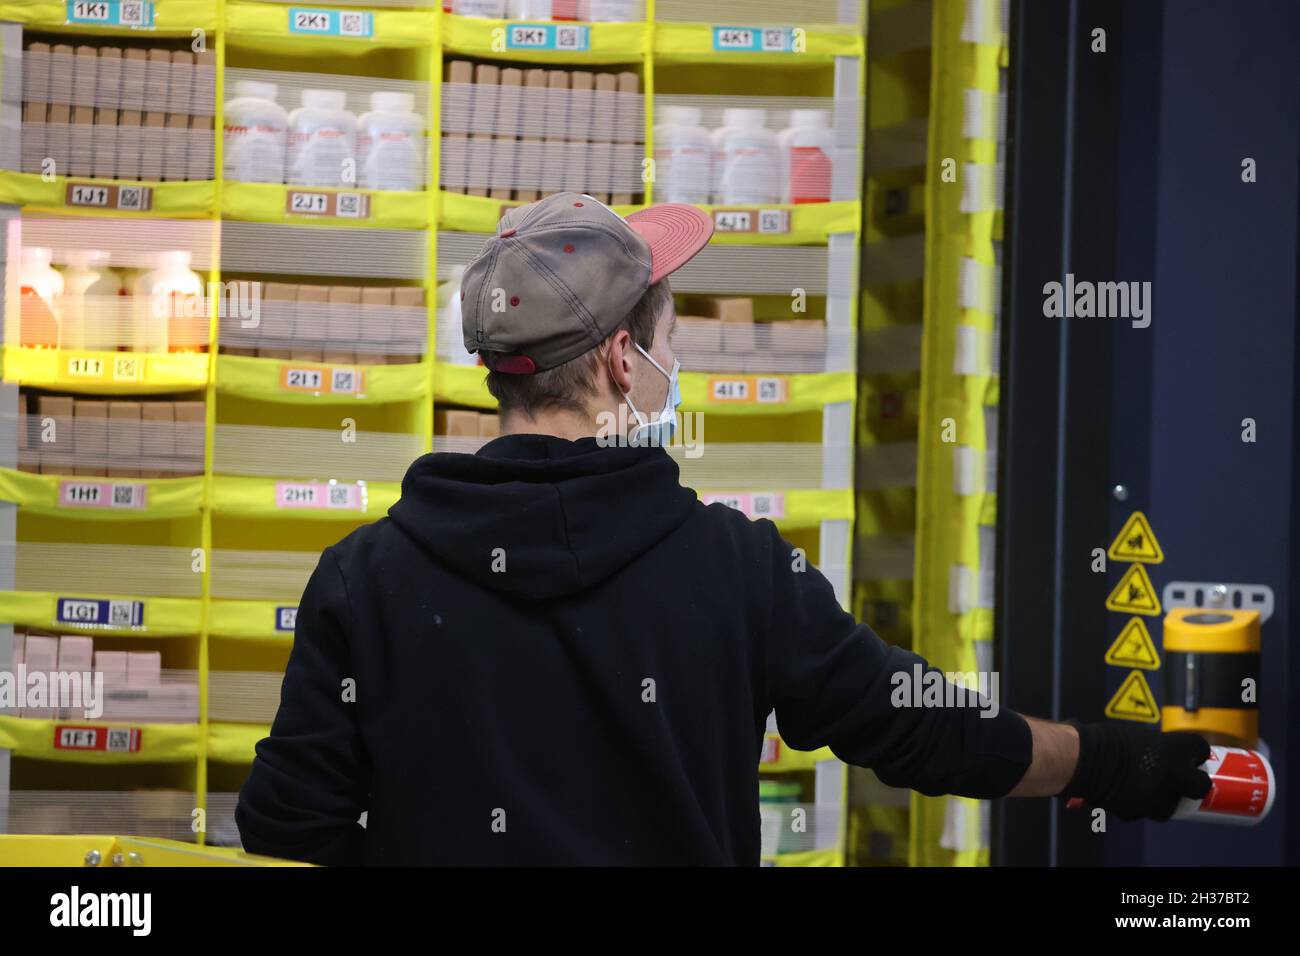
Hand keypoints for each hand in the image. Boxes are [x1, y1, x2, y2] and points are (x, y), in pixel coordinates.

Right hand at [1063, 722, 1211, 820]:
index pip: (1200, 749)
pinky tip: (1130, 792)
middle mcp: (1174, 773)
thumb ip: (1161, 747)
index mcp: (1174, 748)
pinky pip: (1147, 810)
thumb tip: (1168, 755)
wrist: (1081, 759)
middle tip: (1183, 779)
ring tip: (1150, 787)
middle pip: (1200, 784)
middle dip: (1193, 783)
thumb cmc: (1103, 741)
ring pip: (1172, 804)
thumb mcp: (1140, 735)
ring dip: (1165, 797)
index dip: (1194, 754)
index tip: (1189, 756)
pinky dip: (1142, 803)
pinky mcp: (1142, 812)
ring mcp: (1159, 796)